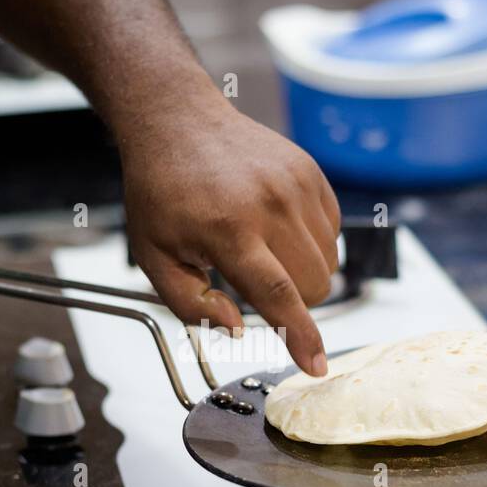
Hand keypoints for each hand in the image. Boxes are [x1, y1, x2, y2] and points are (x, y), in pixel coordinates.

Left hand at [121, 95, 340, 375]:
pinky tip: (276, 229)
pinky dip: (311, 244)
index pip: (279, 294)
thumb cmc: (162, 191)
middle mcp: (271, 205)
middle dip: (294, 303)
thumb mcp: (154, 256)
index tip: (317, 366)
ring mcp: (296, 185)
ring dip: (304, 273)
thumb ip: (191, 303)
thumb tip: (238, 329)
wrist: (177, 121)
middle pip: (314, 285)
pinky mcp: (311, 173)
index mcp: (229, 230)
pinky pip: (332, 231)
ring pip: (330, 262)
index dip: (302, 336)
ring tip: (262, 250)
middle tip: (255, 284)